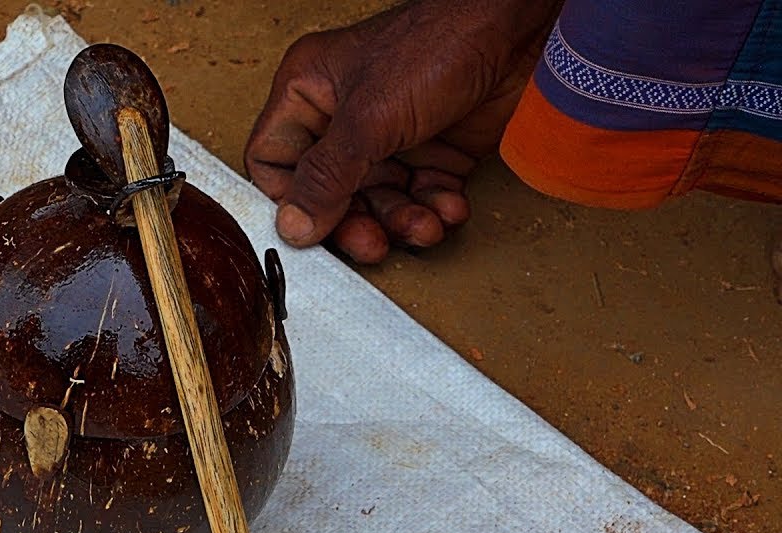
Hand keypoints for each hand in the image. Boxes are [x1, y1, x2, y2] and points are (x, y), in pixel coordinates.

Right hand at [244, 0, 560, 262]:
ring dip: (400, 221)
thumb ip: (326, 177)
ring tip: (422, 225)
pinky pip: (419, 199)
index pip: (274, 162)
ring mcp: (388, 138)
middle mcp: (344, 118)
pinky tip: (448, 207)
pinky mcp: (431, 154)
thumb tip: (293, 225)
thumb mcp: (368, 119)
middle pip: (328, 194)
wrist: (516, 32)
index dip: (288, 200)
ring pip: (376, 203)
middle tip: (371, 242)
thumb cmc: (437, 43)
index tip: (311, 228)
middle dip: (354, 221)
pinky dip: (434, 210)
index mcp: (309, 93)